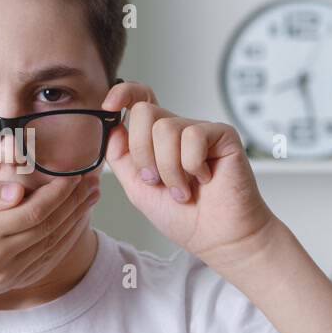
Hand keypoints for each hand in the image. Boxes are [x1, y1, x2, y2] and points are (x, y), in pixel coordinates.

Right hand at [0, 174, 99, 309]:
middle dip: (74, 204)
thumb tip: (20, 190)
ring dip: (75, 222)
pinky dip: (63, 244)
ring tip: (90, 200)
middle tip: (93, 183)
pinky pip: (44, 263)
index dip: (58, 193)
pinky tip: (73, 227)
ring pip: (51, 247)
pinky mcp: (8, 284)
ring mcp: (5, 275)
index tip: (73, 175)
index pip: (32, 211)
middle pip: (48, 228)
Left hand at [102, 80, 277, 272]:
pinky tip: (205, 179)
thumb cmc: (183, 217)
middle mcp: (177, 129)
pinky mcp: (222, 134)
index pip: (139, 100)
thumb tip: (113, 127)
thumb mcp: (137, 188)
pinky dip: (192, 166)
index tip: (109, 107)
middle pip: (144, 112)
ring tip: (183, 189)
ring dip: (169, 168)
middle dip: (142, 153)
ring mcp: (200, 130)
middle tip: (157, 181)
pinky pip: (193, 136)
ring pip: (165, 128)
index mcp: (155, 139)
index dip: (123, 94)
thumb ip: (122, 158)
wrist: (217, 238)